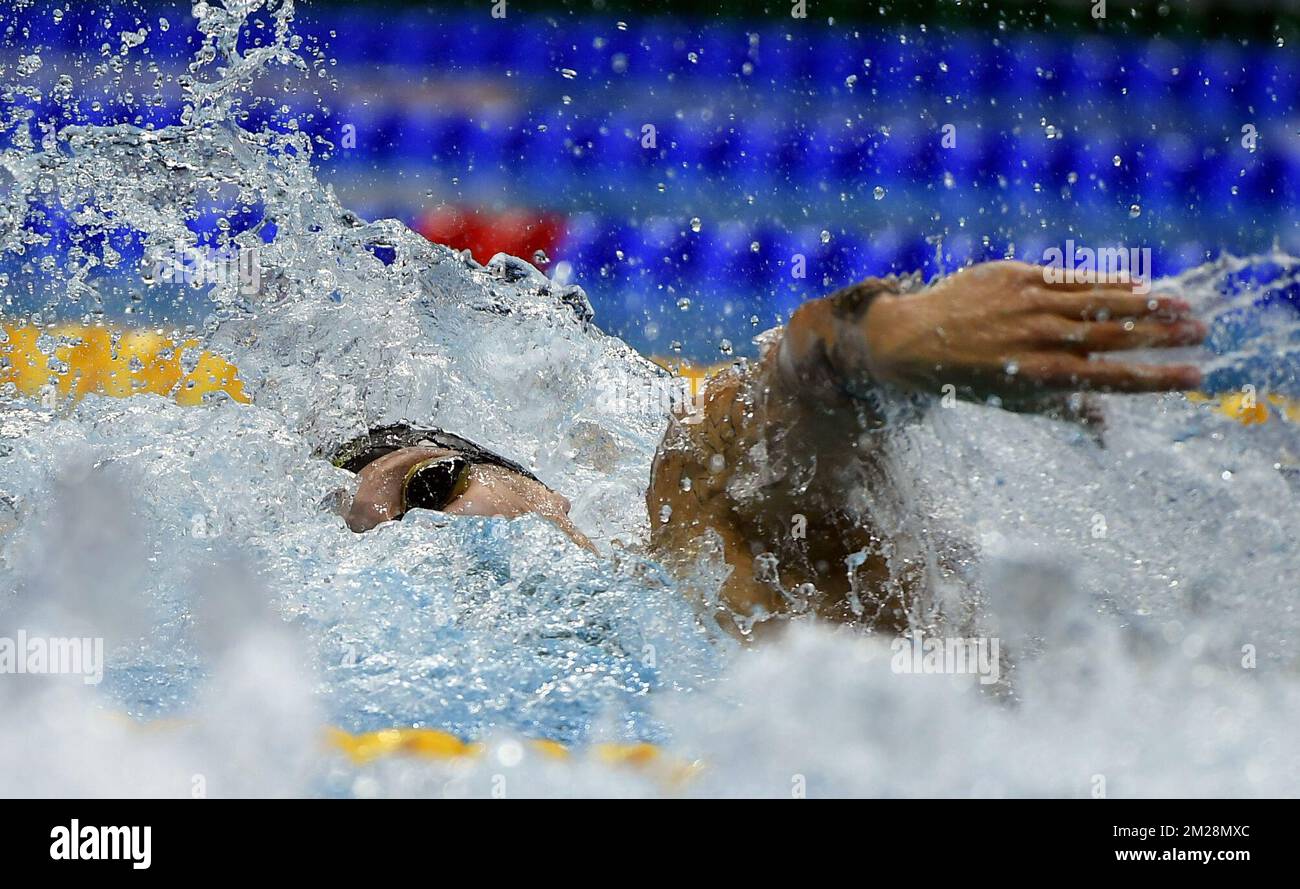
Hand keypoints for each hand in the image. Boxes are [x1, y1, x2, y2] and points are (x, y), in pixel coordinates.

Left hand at [857, 260, 1204, 400]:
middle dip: (1164, 336)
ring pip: (1100, 302)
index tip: (1194, 377)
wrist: (910, 338)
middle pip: (1116, 336)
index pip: (1113, 379)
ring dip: (1147, 305)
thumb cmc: (966, 377)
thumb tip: (1105, 433)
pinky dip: (1106, 281)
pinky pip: (1072, 278)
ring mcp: (1031, 304)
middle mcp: (1041, 339)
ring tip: (1183, 306)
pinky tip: (1138, 284)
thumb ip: (1064, 410)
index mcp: (1043, 376)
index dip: (1157, 378)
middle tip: (1202, 334)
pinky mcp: (1018, 277)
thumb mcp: (1012, 402)